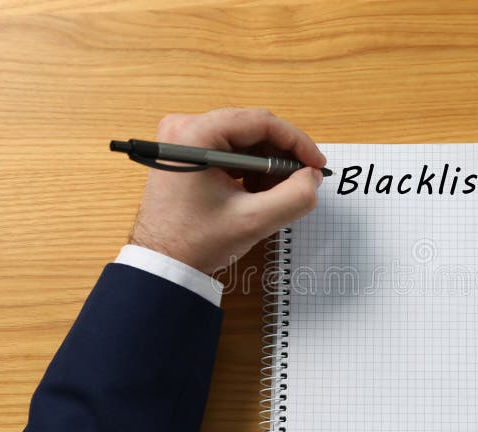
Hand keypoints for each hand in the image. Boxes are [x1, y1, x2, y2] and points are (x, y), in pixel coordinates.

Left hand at [128, 108, 325, 274]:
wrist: (161, 263)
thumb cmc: (196, 242)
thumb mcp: (254, 221)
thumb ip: (294, 197)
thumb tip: (313, 177)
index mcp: (196, 135)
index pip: (261, 122)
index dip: (297, 142)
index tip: (317, 165)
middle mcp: (186, 127)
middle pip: (252, 128)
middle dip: (281, 156)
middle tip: (302, 182)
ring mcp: (183, 139)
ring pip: (243, 140)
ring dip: (267, 165)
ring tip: (274, 195)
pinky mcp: (186, 153)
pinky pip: (230, 150)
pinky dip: (250, 169)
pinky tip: (256, 194)